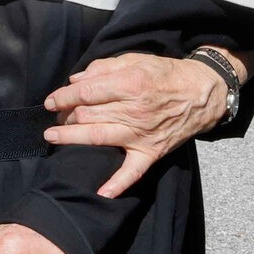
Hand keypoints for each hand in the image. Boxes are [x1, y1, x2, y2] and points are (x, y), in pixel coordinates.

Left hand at [43, 53, 228, 197]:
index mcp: (130, 84)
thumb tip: (76, 80)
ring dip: (70, 139)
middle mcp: (134, 111)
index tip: (51, 101)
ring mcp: (141, 134)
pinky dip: (117, 184)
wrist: (202, 94)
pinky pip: (132, 172)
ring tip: (53, 137)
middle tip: (56, 117)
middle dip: (65, 116)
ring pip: (97, 138)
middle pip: (87, 115)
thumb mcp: (137, 60)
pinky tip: (101, 193)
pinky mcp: (151, 151)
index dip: (63, 97)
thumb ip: (104, 67)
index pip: (86, 92)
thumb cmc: (167, 74)